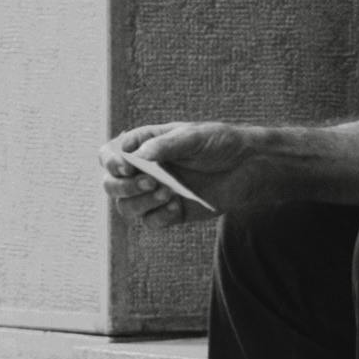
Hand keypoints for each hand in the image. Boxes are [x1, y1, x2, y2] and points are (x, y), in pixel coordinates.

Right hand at [101, 119, 276, 220]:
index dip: (110, 162)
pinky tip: (177, 206)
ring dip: (141, 202)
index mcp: (144, 146)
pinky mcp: (170, 212)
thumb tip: (139, 154)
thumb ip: (166, 145)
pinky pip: (151, 222)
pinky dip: (159, 216)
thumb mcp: (194, 136)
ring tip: (167, 192)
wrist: (248, 166)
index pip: (109, 155)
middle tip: (151, 182)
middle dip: (125, 187)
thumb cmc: (219, 143)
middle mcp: (144, 171)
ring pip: (127, 208)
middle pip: (111, 185)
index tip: (126, 166)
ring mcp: (155, 193)